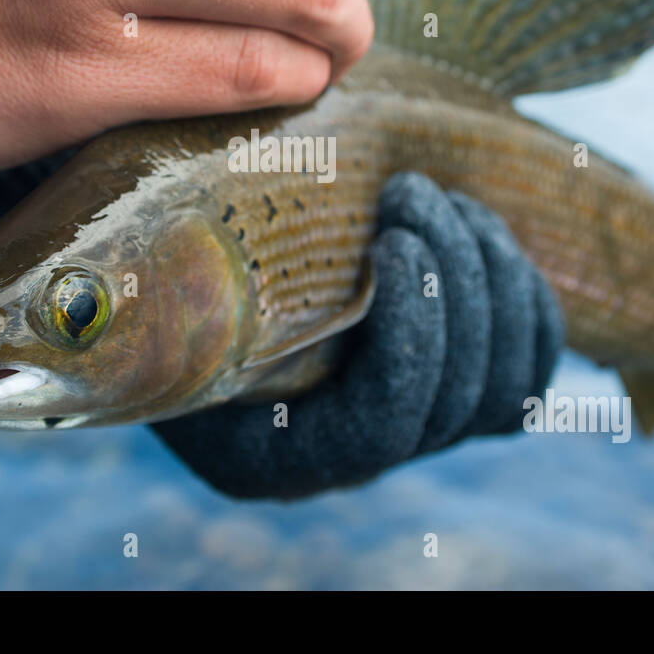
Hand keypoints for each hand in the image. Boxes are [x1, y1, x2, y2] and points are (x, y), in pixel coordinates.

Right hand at [153, 172, 563, 498]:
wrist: (187, 278)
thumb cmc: (157, 267)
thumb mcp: (149, 281)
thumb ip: (170, 283)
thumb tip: (126, 255)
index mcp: (269, 457)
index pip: (383, 426)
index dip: (411, 333)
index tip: (393, 234)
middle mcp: (344, 463)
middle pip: (453, 402)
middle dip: (453, 281)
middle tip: (415, 190)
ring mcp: (403, 430)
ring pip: (502, 388)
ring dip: (491, 279)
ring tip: (447, 199)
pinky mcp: (448, 390)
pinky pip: (527, 369)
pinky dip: (527, 300)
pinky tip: (485, 232)